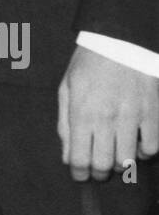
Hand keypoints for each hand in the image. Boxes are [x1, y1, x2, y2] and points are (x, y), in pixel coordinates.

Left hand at [57, 45, 158, 180]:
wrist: (120, 39)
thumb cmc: (88, 64)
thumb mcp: (67, 89)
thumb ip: (65, 124)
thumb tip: (68, 157)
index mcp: (81, 112)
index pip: (79, 159)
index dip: (78, 174)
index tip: (79, 175)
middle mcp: (106, 118)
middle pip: (103, 165)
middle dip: (98, 173)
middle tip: (96, 169)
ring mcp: (132, 116)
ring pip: (128, 161)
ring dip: (119, 165)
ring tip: (115, 157)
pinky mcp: (152, 112)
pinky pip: (152, 147)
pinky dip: (144, 153)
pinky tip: (136, 146)